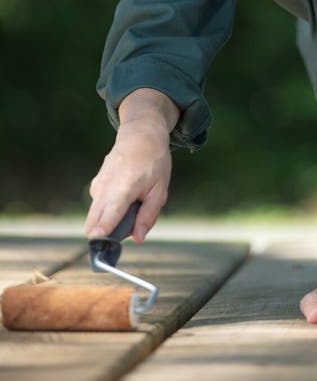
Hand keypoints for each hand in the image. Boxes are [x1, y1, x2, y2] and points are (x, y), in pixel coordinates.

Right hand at [85, 89, 176, 242]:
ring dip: (109, 222)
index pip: (108, 214)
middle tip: (128, 228)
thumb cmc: (153, 162)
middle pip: (93, 222)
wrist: (140, 135)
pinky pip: (98, 207)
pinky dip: (109, 211)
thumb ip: (148, 216)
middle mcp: (105, 186)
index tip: (98, 244)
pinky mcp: (95, 185)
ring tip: (132, 206)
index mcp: (124, 187)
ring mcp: (97, 185)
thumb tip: (136, 238)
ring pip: (95, 217)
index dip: (101, 232)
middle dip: (107, 234)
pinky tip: (124, 198)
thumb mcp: (160, 190)